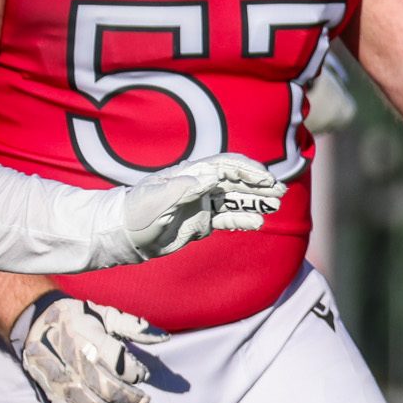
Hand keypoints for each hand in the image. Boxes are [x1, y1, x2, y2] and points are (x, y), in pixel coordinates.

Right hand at [10, 292, 169, 402]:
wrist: (33, 321)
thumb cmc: (78, 317)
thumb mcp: (106, 315)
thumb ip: (135, 327)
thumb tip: (165, 338)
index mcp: (88, 338)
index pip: (118, 364)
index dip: (135, 373)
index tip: (143, 375)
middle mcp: (72, 360)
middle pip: (106, 388)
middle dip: (130, 399)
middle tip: (145, 402)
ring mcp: (59, 378)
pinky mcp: (51, 391)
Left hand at [122, 154, 287, 258]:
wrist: (123, 235)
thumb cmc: (135, 213)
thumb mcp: (155, 199)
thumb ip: (183, 188)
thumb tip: (211, 177)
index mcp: (189, 175)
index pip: (225, 166)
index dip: (247, 170)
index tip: (265, 179)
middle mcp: (199, 186)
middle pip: (235, 181)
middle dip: (259, 185)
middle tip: (280, 191)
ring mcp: (201, 204)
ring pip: (235, 200)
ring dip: (256, 201)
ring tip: (275, 206)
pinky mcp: (201, 222)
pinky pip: (227, 219)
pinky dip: (243, 220)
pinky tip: (258, 223)